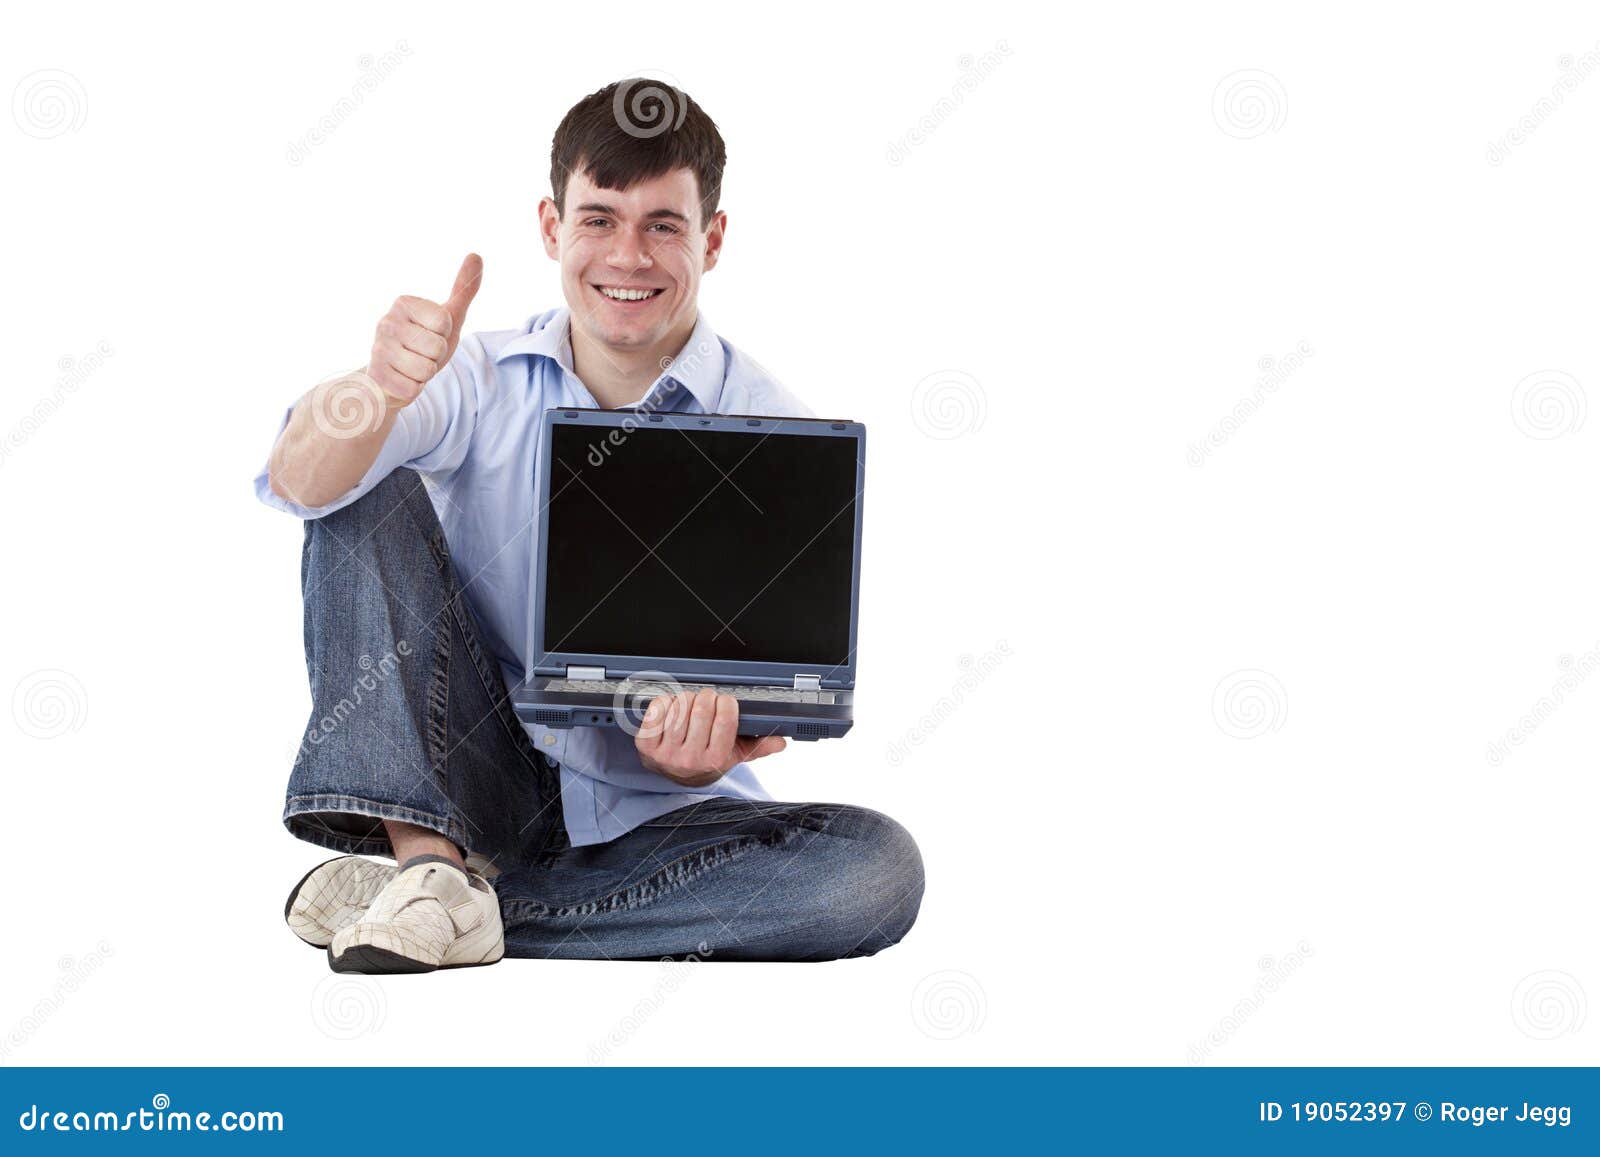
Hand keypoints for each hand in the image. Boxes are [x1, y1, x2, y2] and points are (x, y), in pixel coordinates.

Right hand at [366, 253, 481, 407]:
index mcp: (404, 303)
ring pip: (426, 370)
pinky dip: (412, 390)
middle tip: (421, 355)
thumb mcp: (448, 318)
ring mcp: (377, 349)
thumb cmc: (422, 345)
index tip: (431, 335)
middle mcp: (386, 321)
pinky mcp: (375, 376)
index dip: (444, 335)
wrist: (390, 378)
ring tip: (411, 368)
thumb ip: (463, 289)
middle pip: (437, 347)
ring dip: (424, 375)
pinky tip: (400, 381)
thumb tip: (476, 255)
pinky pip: (413, 389)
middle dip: (435, 358)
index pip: (445, 322)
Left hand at [635, 689, 786, 787]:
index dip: (726, 703)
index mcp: (715, 760)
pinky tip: (672, 709)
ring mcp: (666, 753)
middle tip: (707, 700)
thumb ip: (758, 747)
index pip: (724, 720)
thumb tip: (779, 741)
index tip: (725, 701)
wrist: (676, 776)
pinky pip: (658, 710)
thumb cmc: (707, 760)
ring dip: (687, 698)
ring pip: (680, 706)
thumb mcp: (735, 756)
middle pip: (701, 709)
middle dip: (707, 697)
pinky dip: (666, 702)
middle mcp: (690, 759)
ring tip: (691, 705)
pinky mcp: (646, 745)